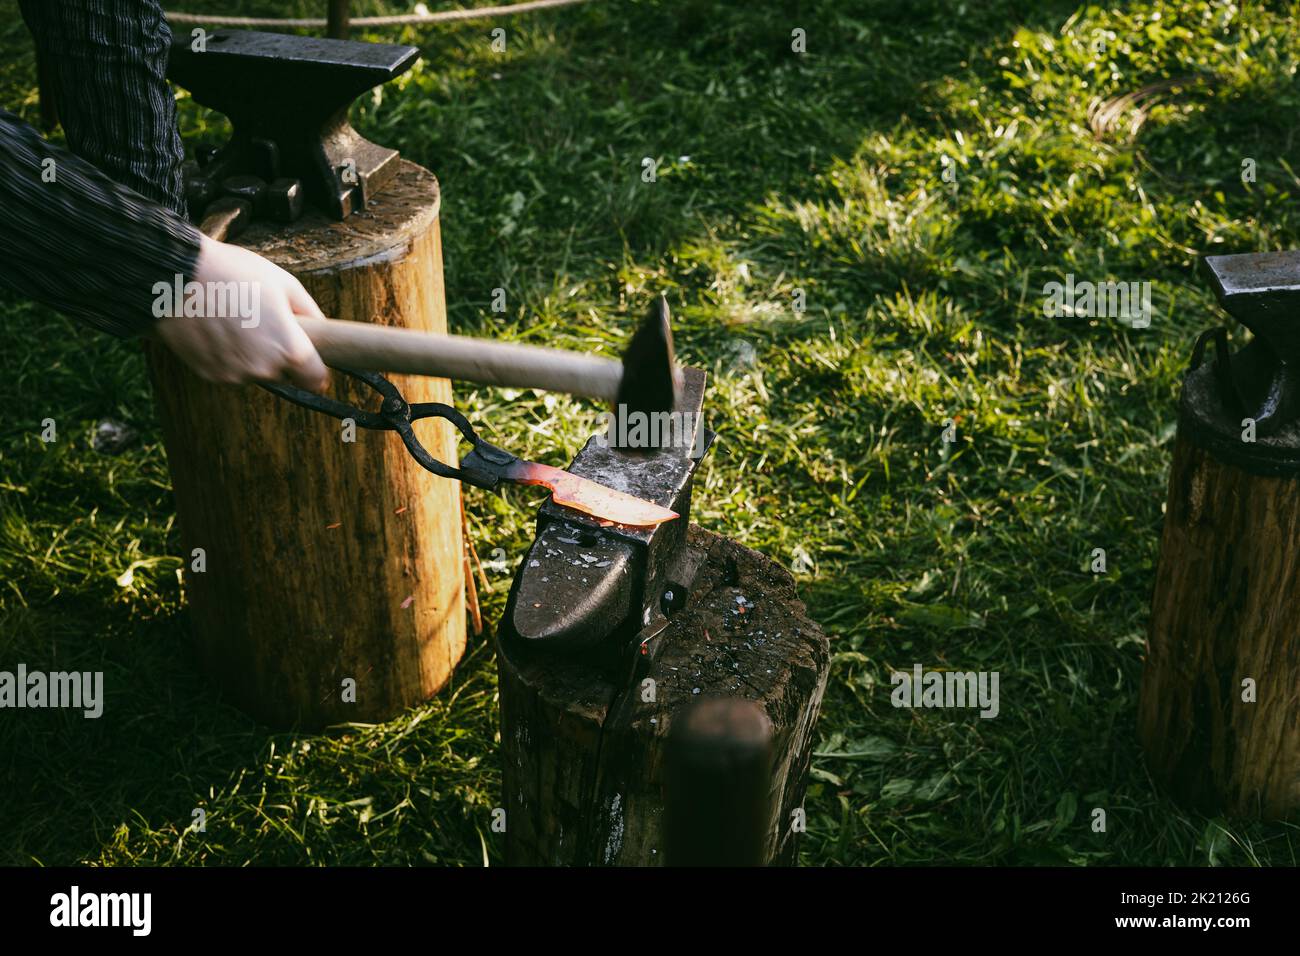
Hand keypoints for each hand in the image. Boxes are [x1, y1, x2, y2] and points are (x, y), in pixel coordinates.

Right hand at [152, 234, 329, 391]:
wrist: (175, 276)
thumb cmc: (234, 273)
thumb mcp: (283, 282)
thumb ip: (310, 310)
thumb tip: (322, 328)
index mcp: (290, 349)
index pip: (316, 379)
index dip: (314, 368)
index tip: (309, 358)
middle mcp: (265, 370)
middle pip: (284, 374)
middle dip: (280, 356)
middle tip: (263, 324)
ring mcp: (236, 376)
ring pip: (256, 373)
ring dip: (253, 357)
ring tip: (236, 321)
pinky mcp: (211, 375)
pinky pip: (230, 371)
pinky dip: (228, 357)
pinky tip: (218, 330)